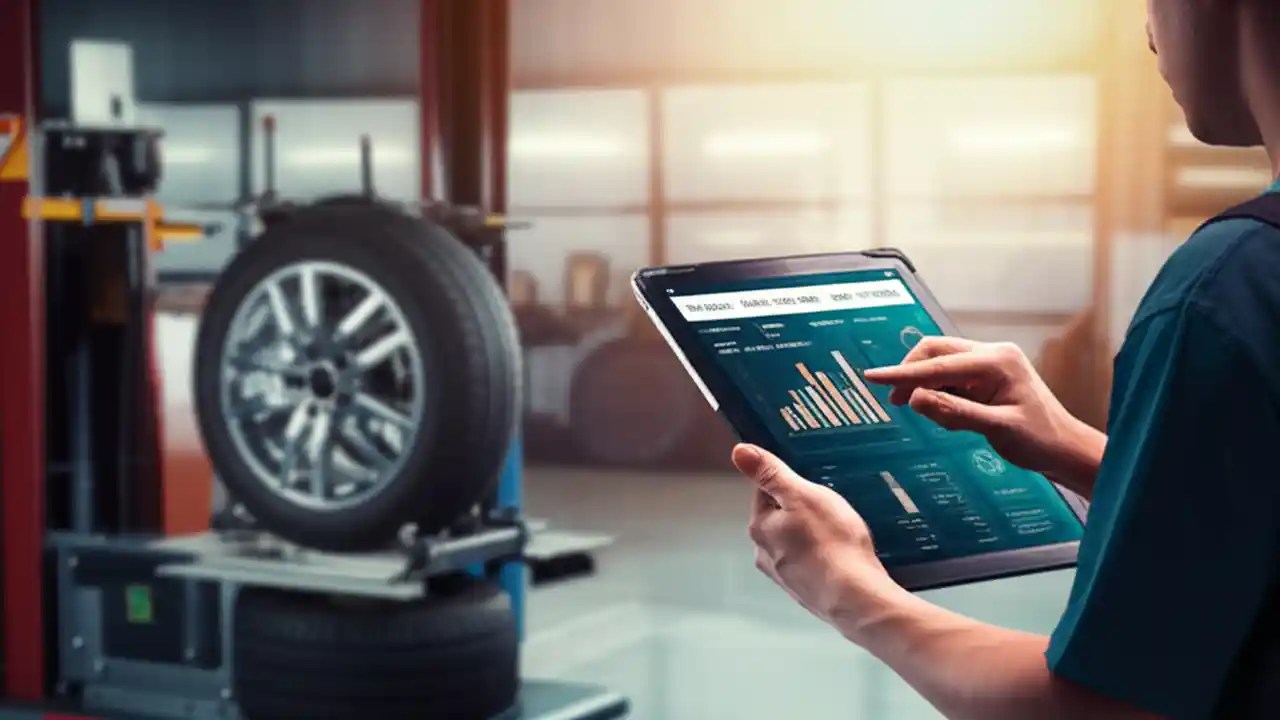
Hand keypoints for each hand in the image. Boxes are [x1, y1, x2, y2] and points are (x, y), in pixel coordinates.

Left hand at [734, 444, 901, 628]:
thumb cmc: (832, 543)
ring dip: (814, 535)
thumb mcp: (802, 495)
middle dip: (803, 510)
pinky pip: (812, 563)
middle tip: (830, 510)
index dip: (790, 484)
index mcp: (759, 528)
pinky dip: (825, 557)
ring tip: (840, 533)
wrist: (856, 598)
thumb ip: (771, 473)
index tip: (812, 486)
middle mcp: (764, 554)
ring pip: (797, 541)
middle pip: (781, 517)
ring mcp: (785, 576)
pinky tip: (843, 555)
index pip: (764, 492)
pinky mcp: (806, 591)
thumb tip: (739, 452)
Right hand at [863, 337, 1103, 491]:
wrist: (1066, 449)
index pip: (938, 366)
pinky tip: (946, 412)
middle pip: (936, 352)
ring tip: (925, 412)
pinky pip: (953, 375)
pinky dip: (941, 390)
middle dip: (912, 374)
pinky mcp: (990, 374)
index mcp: (996, 362)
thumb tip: (914, 399)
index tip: (871, 377)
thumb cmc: (1039, 441)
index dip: (902, 373)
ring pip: (942, 362)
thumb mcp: (997, 430)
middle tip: (895, 403)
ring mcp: (992, 362)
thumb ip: (954, 413)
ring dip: (926, 384)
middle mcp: (993, 354)